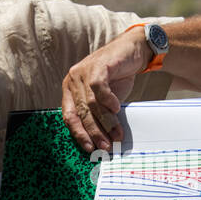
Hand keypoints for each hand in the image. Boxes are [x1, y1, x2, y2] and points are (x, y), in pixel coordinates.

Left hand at [62, 29, 147, 151]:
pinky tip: (116, 109)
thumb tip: (101, 140)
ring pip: (91, 104)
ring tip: (116, 135)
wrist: (132, 51)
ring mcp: (84, 72)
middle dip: (94, 132)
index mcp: (70, 90)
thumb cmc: (117, 76)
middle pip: (81, 112)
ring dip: (106, 122)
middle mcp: (73, 81)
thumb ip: (99, 114)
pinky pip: (99, 88)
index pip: (69, 117)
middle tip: (105, 146)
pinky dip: (108, 101)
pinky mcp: (97, 66)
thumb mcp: (104, 99)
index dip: (78, 134)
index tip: (89, 148)